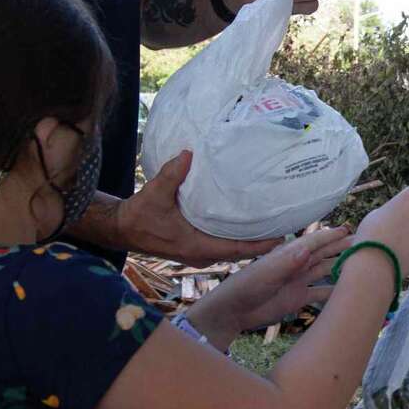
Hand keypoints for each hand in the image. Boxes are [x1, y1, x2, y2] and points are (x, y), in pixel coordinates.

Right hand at [112, 151, 279, 261]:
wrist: (122, 229)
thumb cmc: (139, 216)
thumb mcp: (155, 193)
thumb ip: (172, 174)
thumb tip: (188, 154)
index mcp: (196, 246)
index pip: (237, 249)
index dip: (261, 246)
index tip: (282, 239)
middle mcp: (201, 253)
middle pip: (241, 253)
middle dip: (263, 244)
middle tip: (287, 229)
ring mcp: (199, 252)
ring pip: (233, 251)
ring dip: (252, 243)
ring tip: (273, 228)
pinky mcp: (195, 247)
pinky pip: (224, 246)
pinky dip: (238, 239)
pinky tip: (248, 227)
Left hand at [186, 226, 350, 346]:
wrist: (233, 311)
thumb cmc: (246, 287)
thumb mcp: (266, 273)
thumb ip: (286, 263)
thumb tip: (307, 248)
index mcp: (288, 255)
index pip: (314, 242)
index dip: (331, 236)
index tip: (350, 230)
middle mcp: (296, 266)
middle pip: (323, 254)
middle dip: (341, 248)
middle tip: (363, 244)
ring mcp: (298, 281)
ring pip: (324, 271)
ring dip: (340, 267)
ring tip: (361, 265)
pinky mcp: (297, 298)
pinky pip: (320, 292)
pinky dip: (333, 291)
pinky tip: (347, 292)